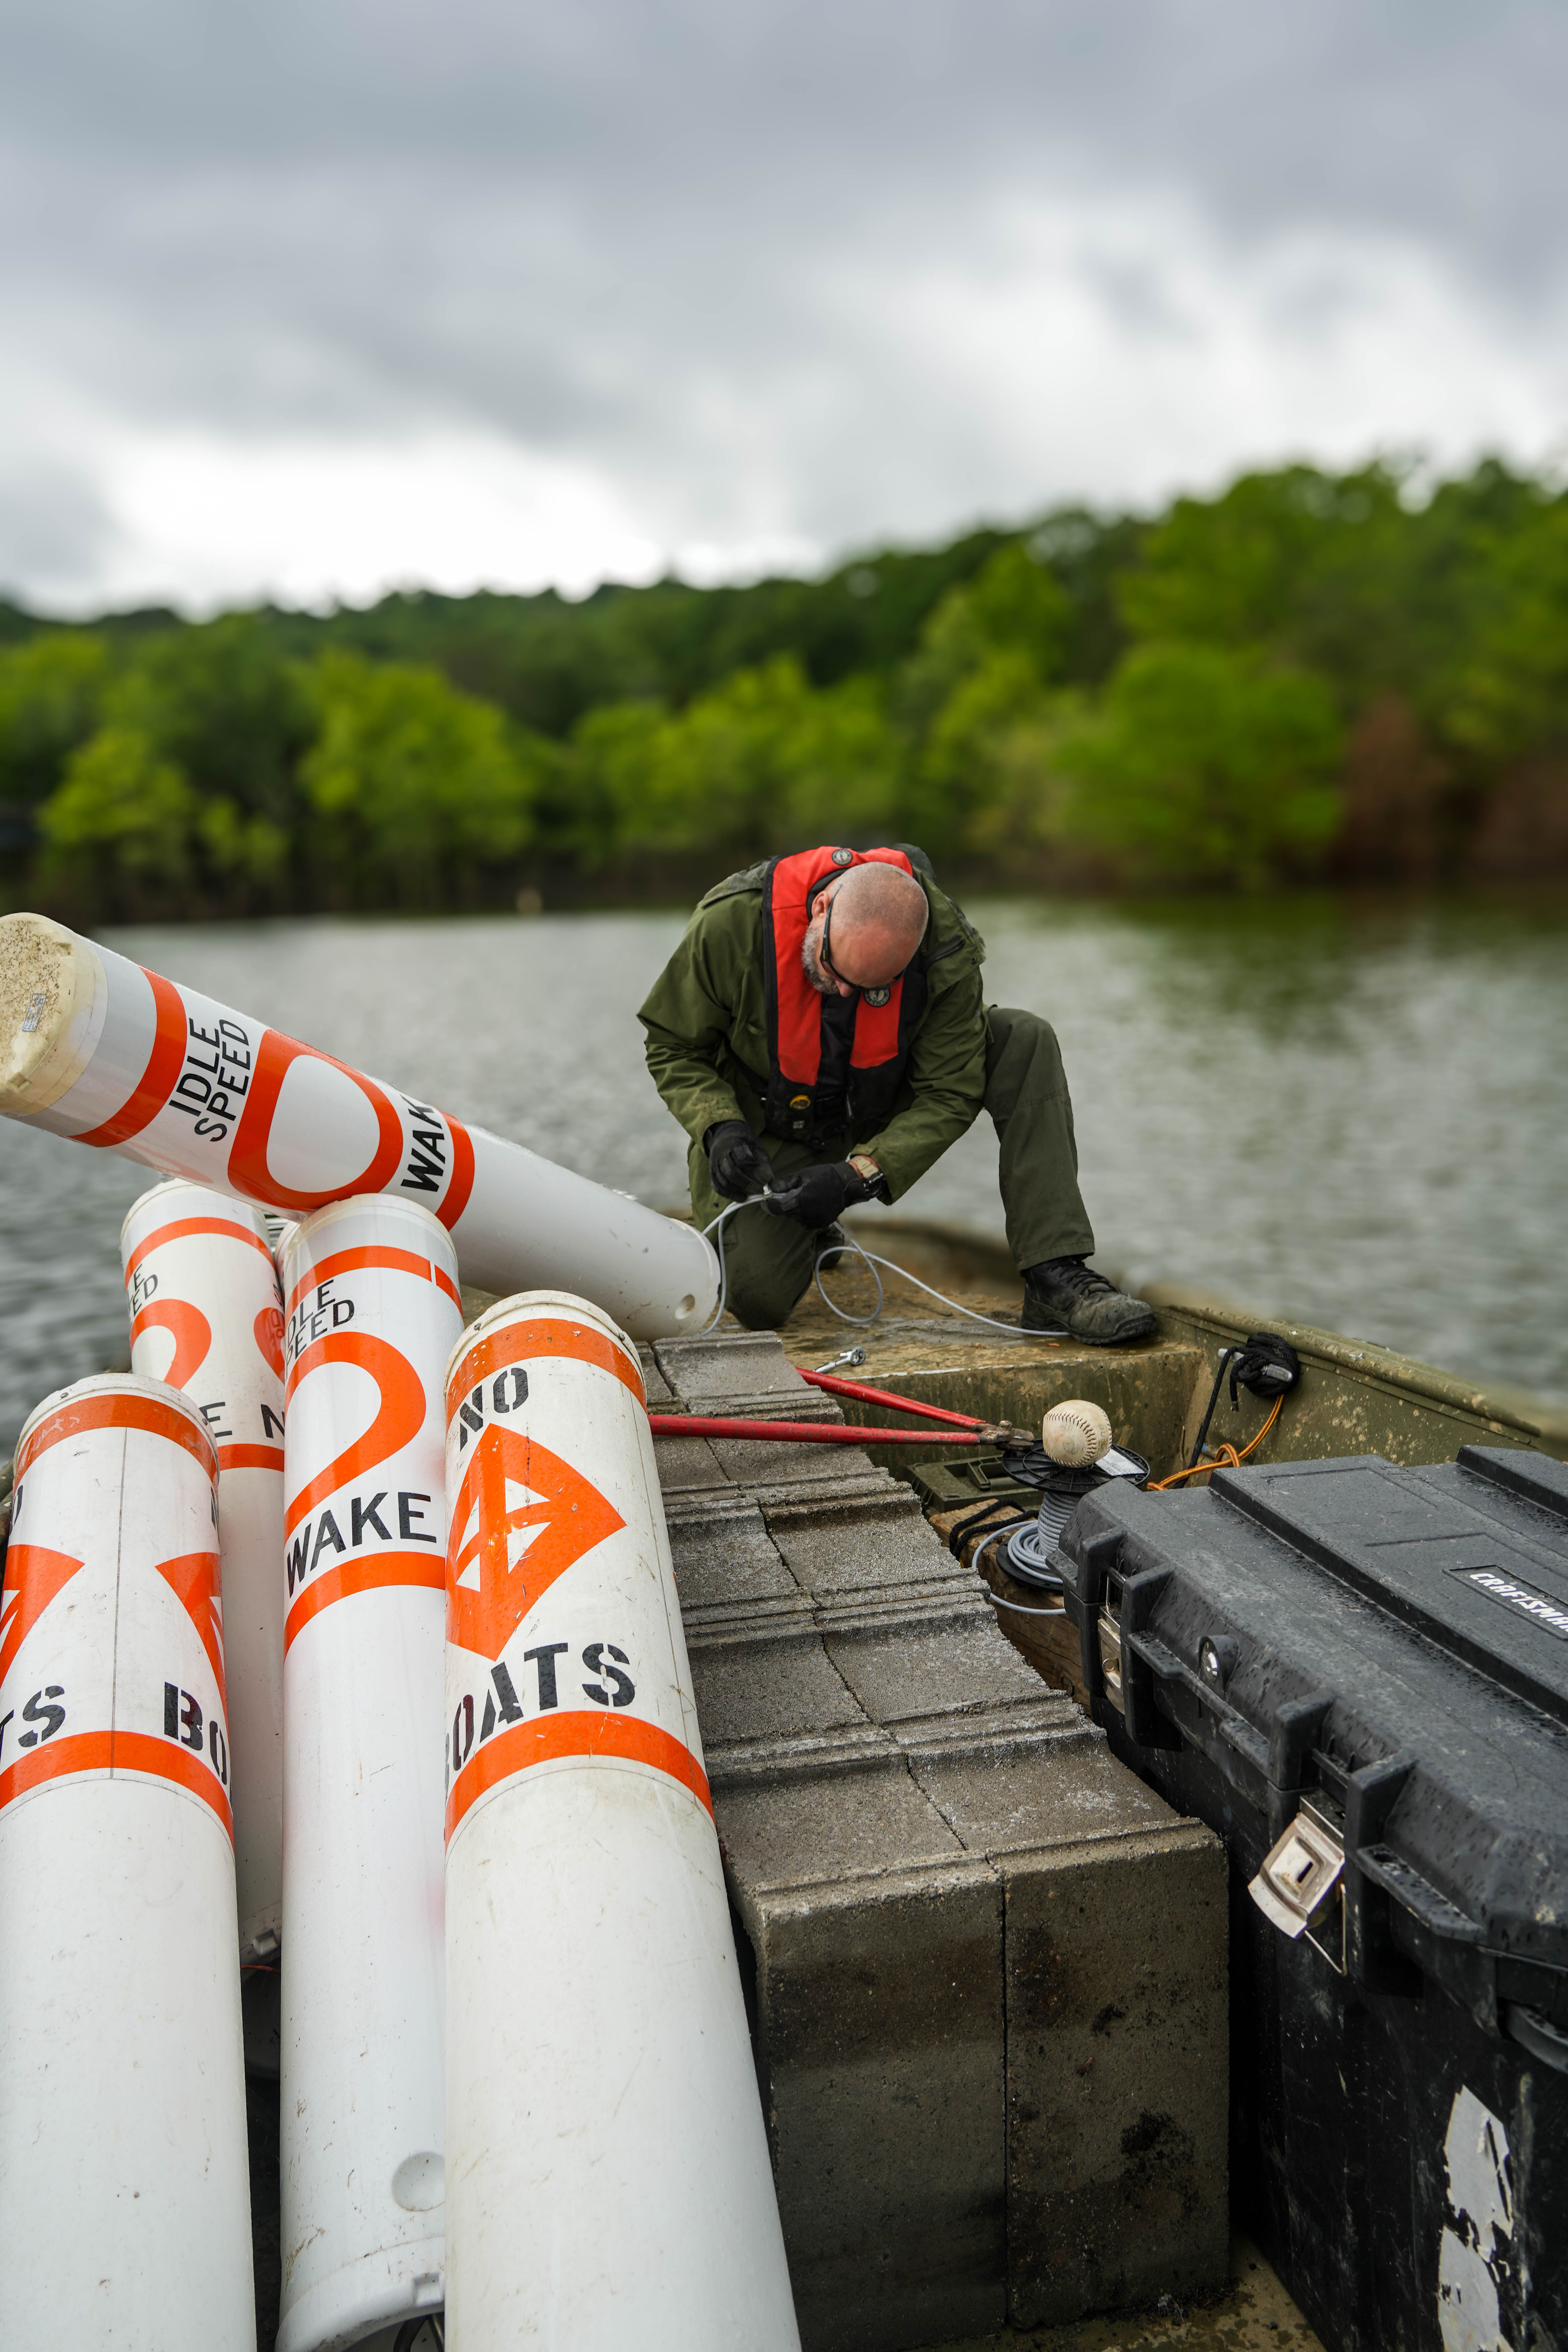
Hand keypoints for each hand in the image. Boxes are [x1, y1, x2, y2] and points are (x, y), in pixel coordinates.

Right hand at [705, 1120, 774, 1201]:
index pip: (742, 1159)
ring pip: (724, 1181)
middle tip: (760, 1190)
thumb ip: (763, 1163)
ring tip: (752, 1194)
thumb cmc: (745, 1143)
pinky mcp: (712, 1173)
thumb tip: (769, 1181)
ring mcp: (714, 1164)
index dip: (755, 1171)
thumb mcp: (757, 1147)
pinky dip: (729, 1195)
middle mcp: (721, 1153)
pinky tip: (742, 1197)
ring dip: (739, 1191)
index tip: (766, 1179)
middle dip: (748, 1184)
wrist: (725, 1135)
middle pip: (732, 1172)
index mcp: (734, 1143)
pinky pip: (717, 1187)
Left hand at [762, 1159, 876, 1226]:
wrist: (846, 1185)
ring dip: (796, 1209)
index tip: (767, 1200)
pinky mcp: (821, 1224)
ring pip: (796, 1217)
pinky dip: (805, 1214)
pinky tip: (812, 1204)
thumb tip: (770, 1188)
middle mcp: (806, 1214)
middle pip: (786, 1213)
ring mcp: (814, 1221)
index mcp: (800, 1201)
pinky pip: (806, 1221)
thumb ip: (785, 1184)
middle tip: (791, 1193)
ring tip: (806, 1197)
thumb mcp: (803, 1175)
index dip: (769, 1205)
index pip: (777, 1209)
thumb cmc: (824, 1176)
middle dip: (785, 1204)